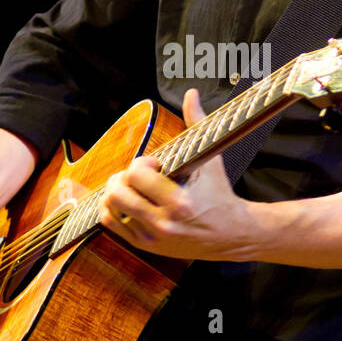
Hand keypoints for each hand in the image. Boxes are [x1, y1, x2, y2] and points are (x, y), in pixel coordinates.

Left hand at [98, 88, 256, 260]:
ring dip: (115, 192)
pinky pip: (112, 225)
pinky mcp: (146, 246)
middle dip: (123, 177)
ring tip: (130, 187)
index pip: (138, 174)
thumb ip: (197, 125)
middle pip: (118, 192)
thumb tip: (191, 94)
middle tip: (138, 175)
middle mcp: (164, 222)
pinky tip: (128, 202)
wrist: (231, 235)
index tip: (155, 164)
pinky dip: (113, 210)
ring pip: (110, 209)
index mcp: (180, 202)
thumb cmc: (220, 195)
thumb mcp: (211, 161)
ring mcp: (153, 237)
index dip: (142, 163)